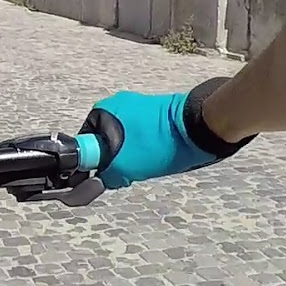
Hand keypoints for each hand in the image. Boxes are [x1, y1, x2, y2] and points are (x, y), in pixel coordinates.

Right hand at [78, 78, 251, 188]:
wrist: (199, 126)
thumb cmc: (158, 144)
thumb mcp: (124, 167)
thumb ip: (105, 175)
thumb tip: (100, 180)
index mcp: (101, 112)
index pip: (86, 146)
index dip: (94, 165)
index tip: (107, 177)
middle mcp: (115, 105)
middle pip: (105, 143)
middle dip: (115, 160)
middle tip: (129, 172)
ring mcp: (136, 106)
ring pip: (123, 141)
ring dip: (131, 155)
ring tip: (147, 163)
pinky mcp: (154, 110)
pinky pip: (140, 135)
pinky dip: (144, 147)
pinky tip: (157, 155)